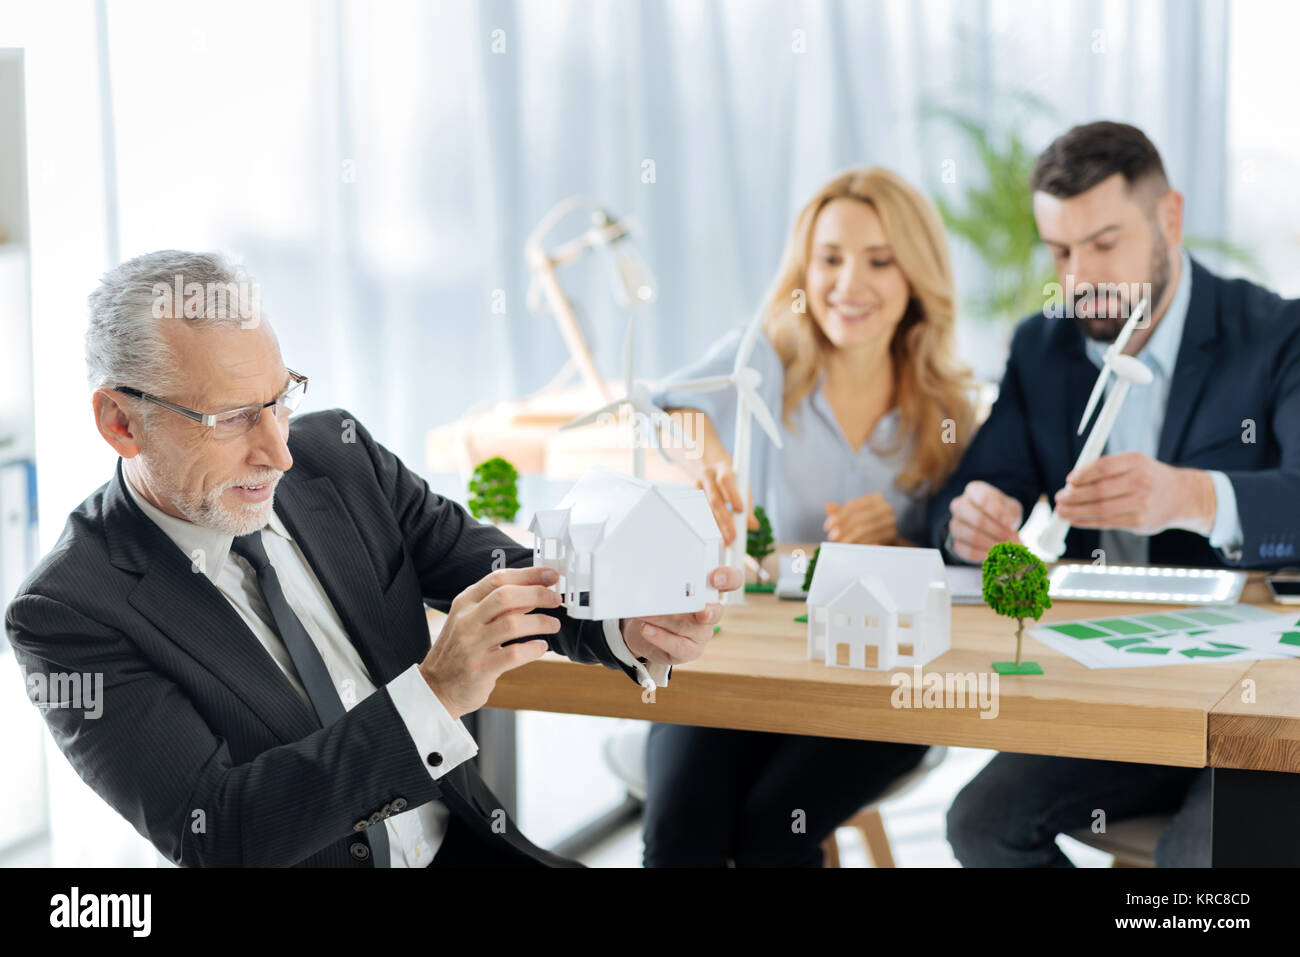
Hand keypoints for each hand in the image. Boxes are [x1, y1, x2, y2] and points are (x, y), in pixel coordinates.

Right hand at [419, 567, 561, 719]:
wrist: (436, 688)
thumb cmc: (460, 651)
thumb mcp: (471, 620)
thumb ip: (498, 606)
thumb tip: (534, 592)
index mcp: (465, 603)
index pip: (498, 578)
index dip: (529, 574)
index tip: (551, 575)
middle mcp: (466, 620)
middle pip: (506, 596)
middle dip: (537, 594)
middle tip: (555, 600)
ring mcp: (471, 645)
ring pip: (512, 624)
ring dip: (540, 622)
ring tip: (553, 624)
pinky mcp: (480, 669)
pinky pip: (514, 654)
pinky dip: (533, 649)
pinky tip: (541, 647)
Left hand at [620, 566, 741, 666]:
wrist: (645, 631)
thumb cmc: (659, 603)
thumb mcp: (663, 586)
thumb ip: (667, 579)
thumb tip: (654, 569)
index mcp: (709, 590)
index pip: (731, 581)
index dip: (728, 578)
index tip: (714, 578)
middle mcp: (710, 612)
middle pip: (716, 611)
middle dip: (707, 611)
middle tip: (700, 611)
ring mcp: (702, 634)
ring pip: (688, 627)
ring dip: (665, 619)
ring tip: (647, 613)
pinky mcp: (689, 651)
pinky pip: (677, 645)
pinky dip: (660, 636)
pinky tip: (646, 629)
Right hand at [695, 460, 757, 547]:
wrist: (711, 466)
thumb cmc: (731, 479)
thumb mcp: (742, 485)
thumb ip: (748, 504)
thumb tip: (753, 525)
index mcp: (723, 468)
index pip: (726, 480)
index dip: (733, 495)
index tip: (740, 511)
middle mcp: (707, 476)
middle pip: (714, 499)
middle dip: (724, 520)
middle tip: (733, 536)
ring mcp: (697, 487)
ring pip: (705, 509)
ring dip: (716, 527)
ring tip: (726, 541)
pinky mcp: (691, 497)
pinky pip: (699, 514)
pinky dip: (709, 526)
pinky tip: (716, 536)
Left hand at [823, 494, 896, 544]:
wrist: (884, 537)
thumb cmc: (864, 523)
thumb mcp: (851, 515)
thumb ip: (839, 511)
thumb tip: (828, 505)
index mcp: (875, 498)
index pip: (854, 505)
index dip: (838, 516)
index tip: (827, 527)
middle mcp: (886, 507)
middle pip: (859, 517)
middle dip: (843, 528)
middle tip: (832, 537)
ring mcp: (891, 520)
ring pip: (865, 529)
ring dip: (849, 538)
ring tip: (839, 543)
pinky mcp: (892, 534)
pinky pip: (872, 539)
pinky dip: (859, 543)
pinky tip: (851, 547)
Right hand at [948, 480, 1022, 562]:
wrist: (994, 526)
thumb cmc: (1002, 513)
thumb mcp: (1011, 508)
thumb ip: (1010, 514)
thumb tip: (1007, 524)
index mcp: (974, 490)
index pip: (983, 498)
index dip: (998, 513)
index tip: (1009, 523)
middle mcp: (959, 505)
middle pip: (976, 518)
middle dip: (996, 530)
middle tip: (1008, 537)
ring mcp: (955, 524)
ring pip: (971, 536)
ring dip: (991, 543)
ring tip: (1003, 545)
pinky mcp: (956, 542)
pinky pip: (967, 551)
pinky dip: (983, 554)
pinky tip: (993, 553)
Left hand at [1052, 452, 1215, 536]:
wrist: (1182, 496)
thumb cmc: (1148, 477)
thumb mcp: (1134, 464)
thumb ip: (1107, 470)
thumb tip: (1072, 482)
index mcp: (1137, 461)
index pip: (1103, 467)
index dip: (1082, 474)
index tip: (1069, 480)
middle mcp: (1141, 482)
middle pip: (1099, 490)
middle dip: (1074, 496)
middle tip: (1059, 497)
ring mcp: (1141, 504)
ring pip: (1100, 509)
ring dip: (1075, 511)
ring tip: (1061, 511)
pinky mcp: (1139, 522)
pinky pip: (1106, 523)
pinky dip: (1086, 522)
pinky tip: (1074, 520)